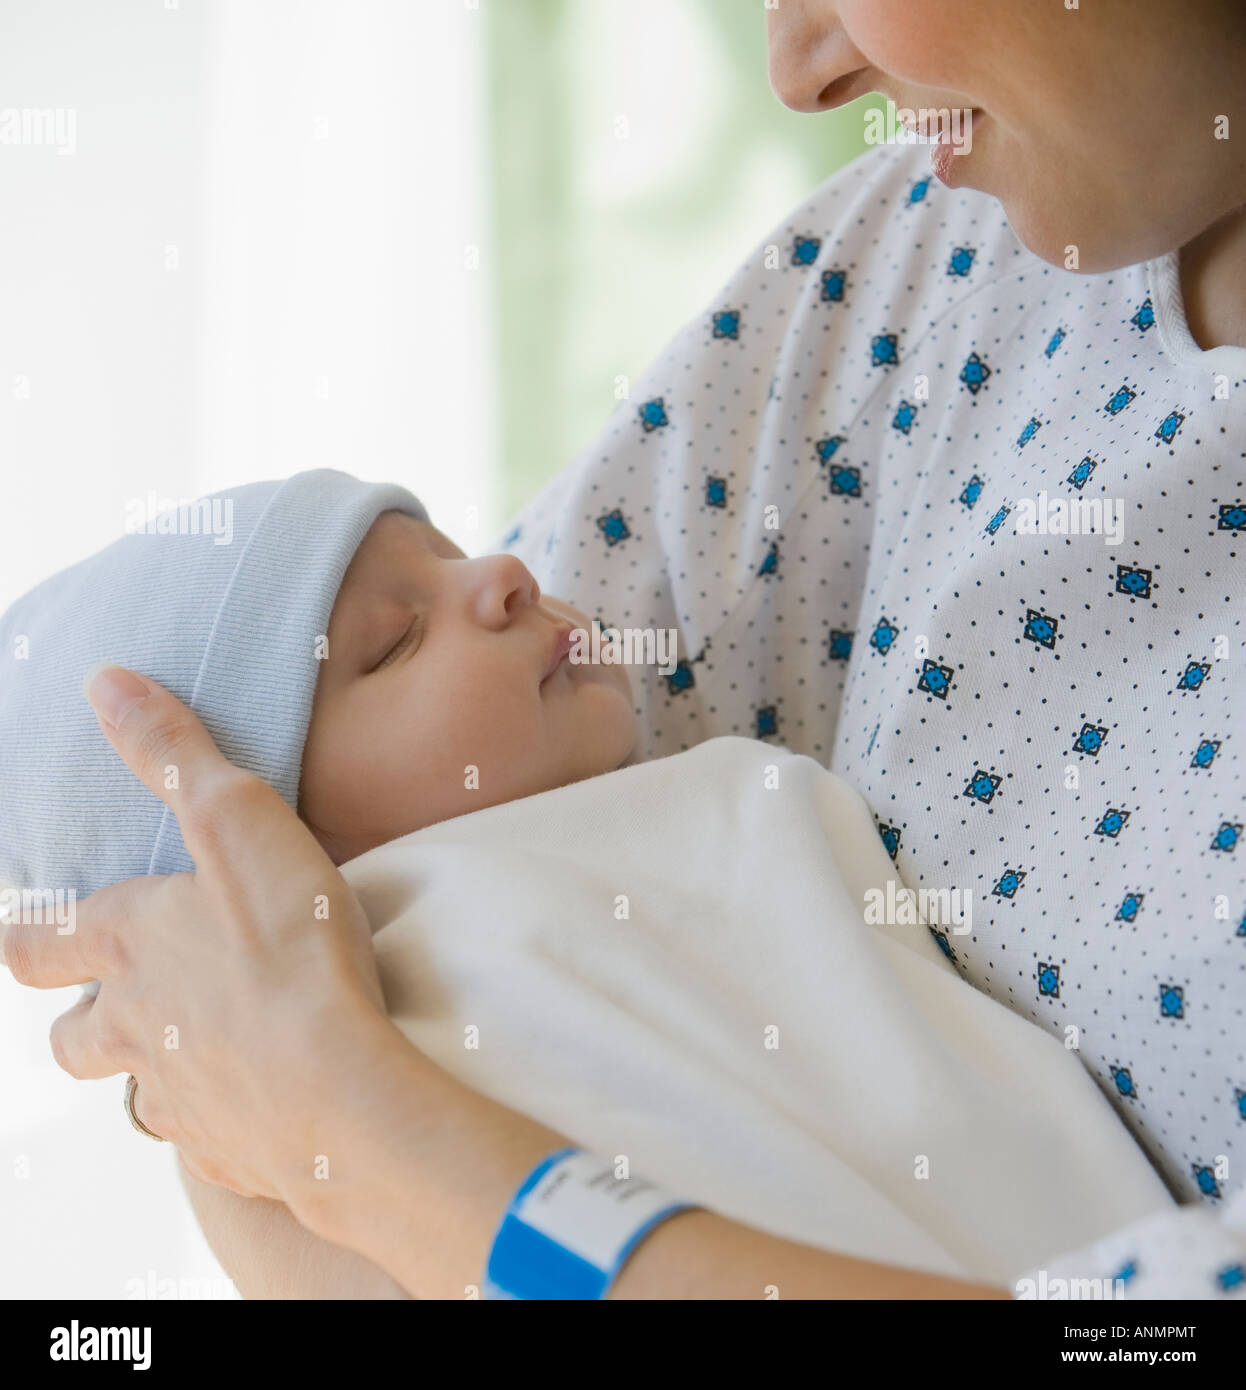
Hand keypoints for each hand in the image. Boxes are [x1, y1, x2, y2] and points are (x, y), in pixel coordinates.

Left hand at [2, 664, 387, 1207]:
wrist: (339, 1096)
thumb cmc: (292, 952)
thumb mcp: (239, 823)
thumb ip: (173, 754)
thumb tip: (106, 684)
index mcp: (129, 946)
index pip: (37, 943)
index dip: (24, 935)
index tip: (18, 932)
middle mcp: (133, 1027)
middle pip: (71, 1038)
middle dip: (81, 1020)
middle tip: (110, 1002)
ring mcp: (177, 1096)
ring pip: (136, 1091)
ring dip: (150, 1069)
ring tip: (195, 1048)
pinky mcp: (226, 1149)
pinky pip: (204, 1135)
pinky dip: (219, 1112)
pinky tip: (258, 1096)